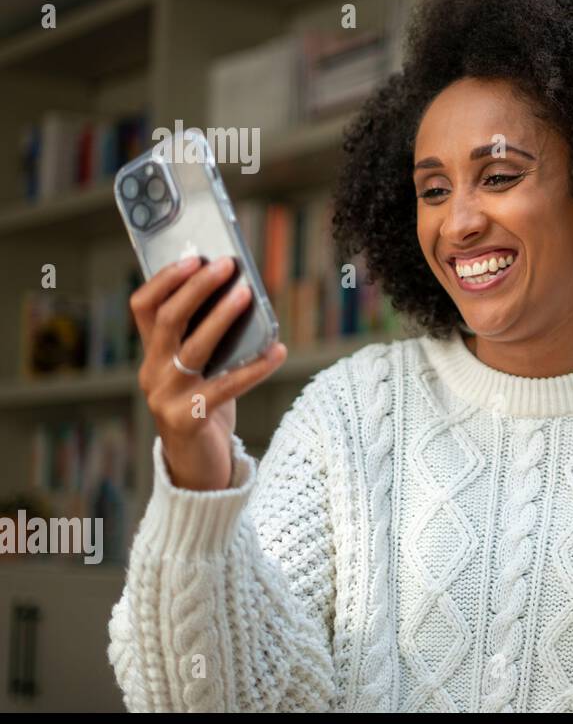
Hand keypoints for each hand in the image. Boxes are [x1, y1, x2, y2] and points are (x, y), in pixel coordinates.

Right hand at [130, 255, 286, 490]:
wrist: (198, 466)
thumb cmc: (206, 406)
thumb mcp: (200, 370)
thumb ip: (208, 339)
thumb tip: (240, 293)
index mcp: (151, 354)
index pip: (144, 307)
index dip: (165, 280)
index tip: (194, 257)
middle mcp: (153, 373)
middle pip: (168, 320)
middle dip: (197, 288)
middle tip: (226, 266)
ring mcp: (167, 398)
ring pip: (194, 348)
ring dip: (222, 317)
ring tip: (247, 294)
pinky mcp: (188, 420)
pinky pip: (226, 387)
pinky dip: (254, 367)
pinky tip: (278, 351)